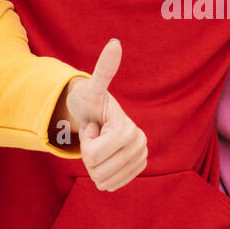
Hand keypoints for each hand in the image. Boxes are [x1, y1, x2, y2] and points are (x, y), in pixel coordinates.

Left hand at [64, 39, 146, 191]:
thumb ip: (103, 69)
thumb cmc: (90, 101)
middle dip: (90, 157)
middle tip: (96, 137)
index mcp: (129, 130)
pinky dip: (103, 175)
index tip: (95, 126)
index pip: (92, 155)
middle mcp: (141, 145)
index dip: (86, 143)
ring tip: (100, 146)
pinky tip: (106, 157)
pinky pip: (111, 185)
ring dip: (94, 167)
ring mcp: (142, 158)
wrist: (97, 114)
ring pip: (104, 182)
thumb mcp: (91, 88)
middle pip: (98, 171)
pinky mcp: (139, 169)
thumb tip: (115, 43)